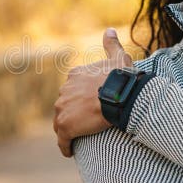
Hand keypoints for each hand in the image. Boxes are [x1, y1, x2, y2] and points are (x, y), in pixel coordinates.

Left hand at [53, 28, 132, 156]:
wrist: (119, 96)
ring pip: (62, 123)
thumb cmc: (120, 78)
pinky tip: (70, 152)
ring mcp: (63, 109)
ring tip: (76, 140)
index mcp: (74, 76)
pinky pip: (62, 140)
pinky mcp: (65, 127)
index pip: (72, 89)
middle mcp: (64, 91)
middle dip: (71, 114)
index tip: (86, 107)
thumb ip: (111, 44)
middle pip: (65, 106)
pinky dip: (65, 146)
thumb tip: (109, 30)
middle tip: (83, 124)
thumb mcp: (117, 58)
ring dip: (67, 131)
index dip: (78, 99)